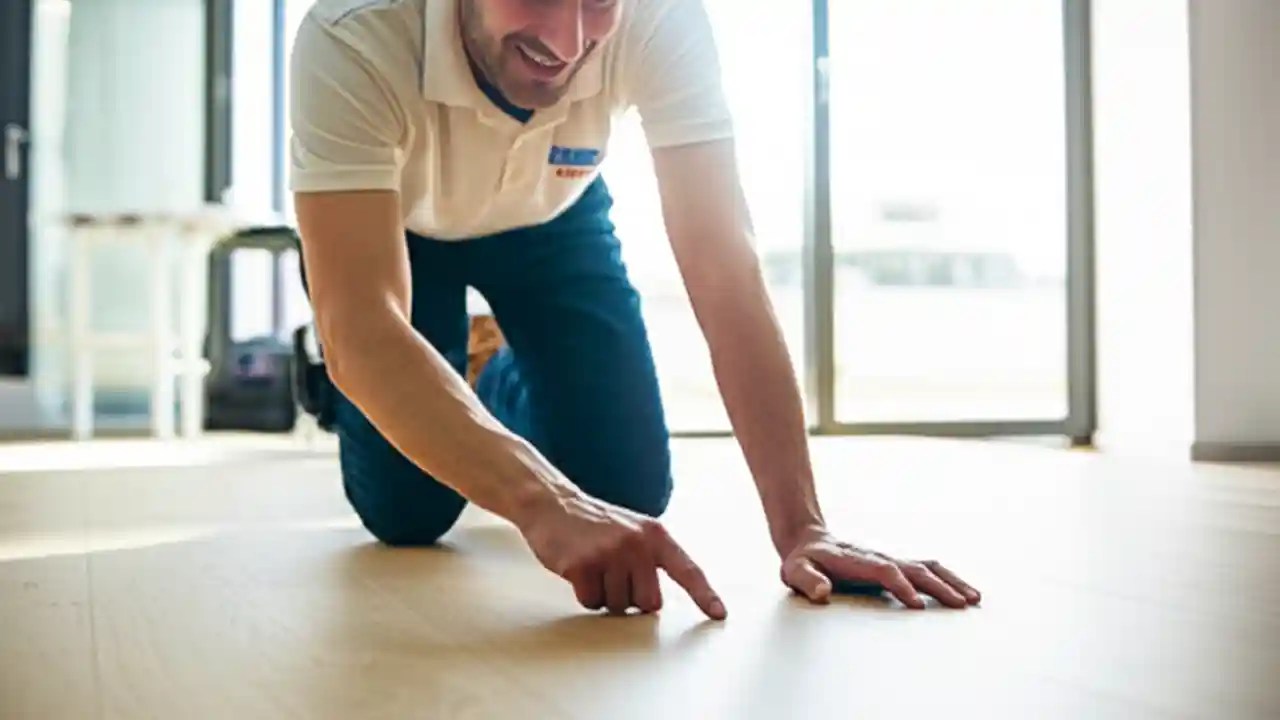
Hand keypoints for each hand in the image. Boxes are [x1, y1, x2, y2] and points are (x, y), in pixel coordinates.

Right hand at [518, 491, 727, 619]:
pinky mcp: (583, 565)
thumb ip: (651, 560)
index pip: (687, 570)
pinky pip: (592, 603)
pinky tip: (578, 570)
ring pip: (618, 607)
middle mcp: (637, 544)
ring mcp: (610, 554)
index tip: (720, 614)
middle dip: (631, 598)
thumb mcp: (633, 532)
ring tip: (594, 567)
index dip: (705, 595)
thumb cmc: (595, 525)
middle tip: (613, 573)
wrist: (553, 504)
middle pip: (649, 604)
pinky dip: (585, 594)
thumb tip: (656, 604)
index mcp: (655, 535)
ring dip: (605, 595)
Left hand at [779, 526, 980, 608]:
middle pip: (916, 569)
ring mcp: (891, 560)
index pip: (886, 572)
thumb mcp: (796, 571)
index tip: (917, 605)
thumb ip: (808, 581)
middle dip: (940, 587)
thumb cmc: (803, 561)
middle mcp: (881, 558)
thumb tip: (822, 592)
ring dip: (952, 581)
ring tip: (975, 598)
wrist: (809, 542)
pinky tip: (963, 592)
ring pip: (929, 567)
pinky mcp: (896, 565)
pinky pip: (928, 570)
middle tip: (962, 605)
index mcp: (859, 561)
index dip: (902, 586)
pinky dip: (948, 579)